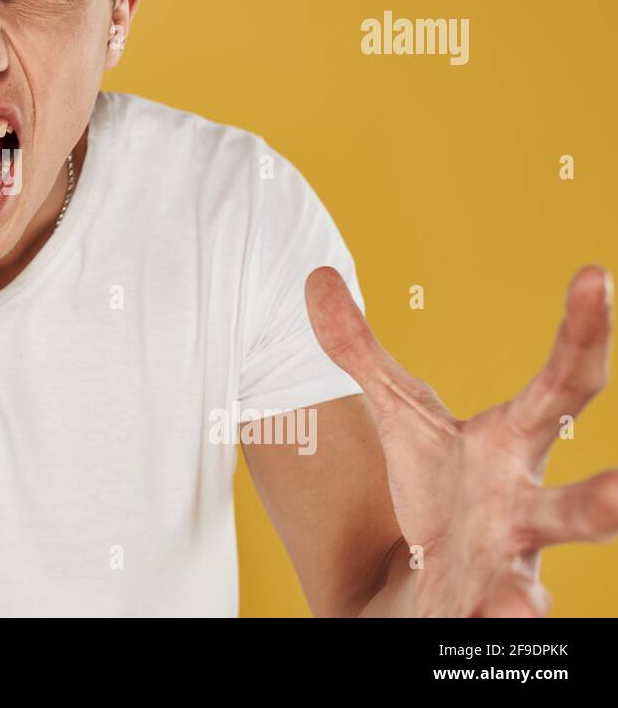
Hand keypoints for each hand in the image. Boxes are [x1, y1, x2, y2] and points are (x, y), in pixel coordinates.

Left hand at [306, 264, 617, 616]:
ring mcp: (509, 566)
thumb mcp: (397, 414)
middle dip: (605, 499)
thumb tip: (313, 274)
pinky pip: (495, 623)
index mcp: (514, 447)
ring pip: (536, 584)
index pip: (559, 388)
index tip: (595, 276)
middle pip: (578, 507)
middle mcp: (526, 509)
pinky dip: (498, 627)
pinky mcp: (482, 610)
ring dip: (536, 598)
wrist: (426, 574)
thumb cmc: (436, 485)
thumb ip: (359, 349)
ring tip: (532, 601)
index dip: (582, 334)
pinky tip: (503, 618)